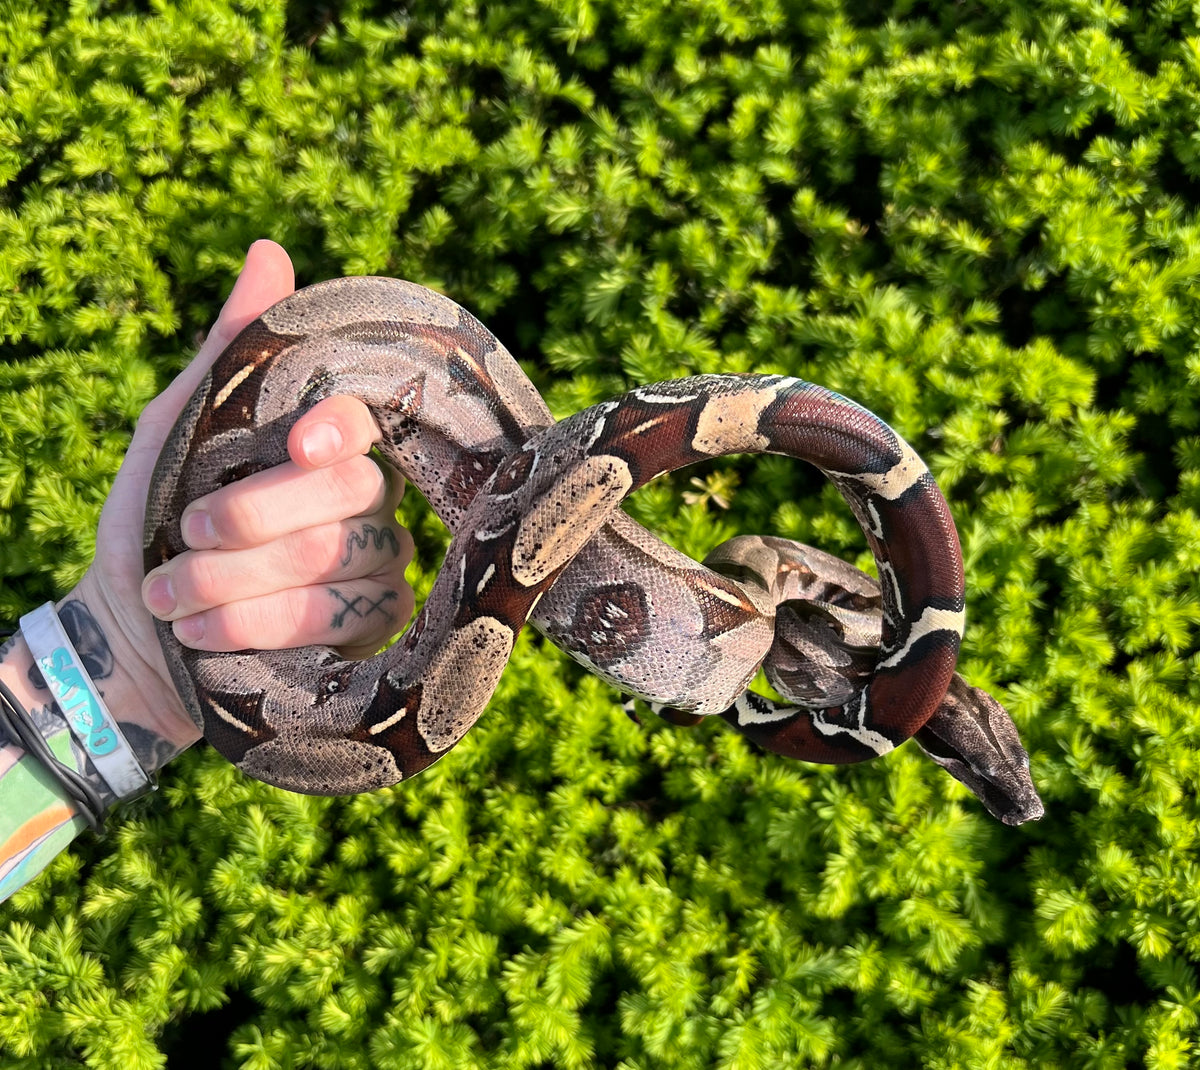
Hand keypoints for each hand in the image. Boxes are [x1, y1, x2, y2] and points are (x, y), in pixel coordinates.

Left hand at [68, 241, 412, 765]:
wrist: (131, 632)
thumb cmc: (154, 519)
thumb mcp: (176, 429)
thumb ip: (228, 352)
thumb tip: (271, 252)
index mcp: (324, 446)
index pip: (363, 422)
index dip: (336, 429)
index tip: (294, 446)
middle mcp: (367, 499)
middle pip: (350, 490)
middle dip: (252, 517)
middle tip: (184, 537)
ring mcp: (378, 561)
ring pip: (338, 554)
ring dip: (238, 579)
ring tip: (170, 597)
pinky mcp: (376, 623)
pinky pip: (344, 614)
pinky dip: (261, 623)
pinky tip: (205, 635)